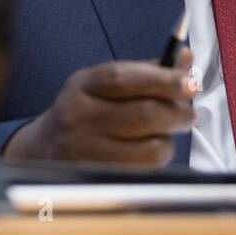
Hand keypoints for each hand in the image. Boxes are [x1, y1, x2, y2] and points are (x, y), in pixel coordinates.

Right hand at [0, 47, 198, 164]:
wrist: (44, 149)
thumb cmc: (86, 111)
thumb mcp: (104, 84)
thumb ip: (146, 71)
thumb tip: (185, 57)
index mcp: (83, 85)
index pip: (125, 78)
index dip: (163, 79)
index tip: (191, 81)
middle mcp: (79, 117)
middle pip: (144, 113)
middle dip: (178, 113)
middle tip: (189, 114)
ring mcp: (84, 151)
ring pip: (150, 148)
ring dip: (168, 140)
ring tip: (165, 135)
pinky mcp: (97, 177)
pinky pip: (144, 170)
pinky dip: (157, 159)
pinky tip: (149, 151)